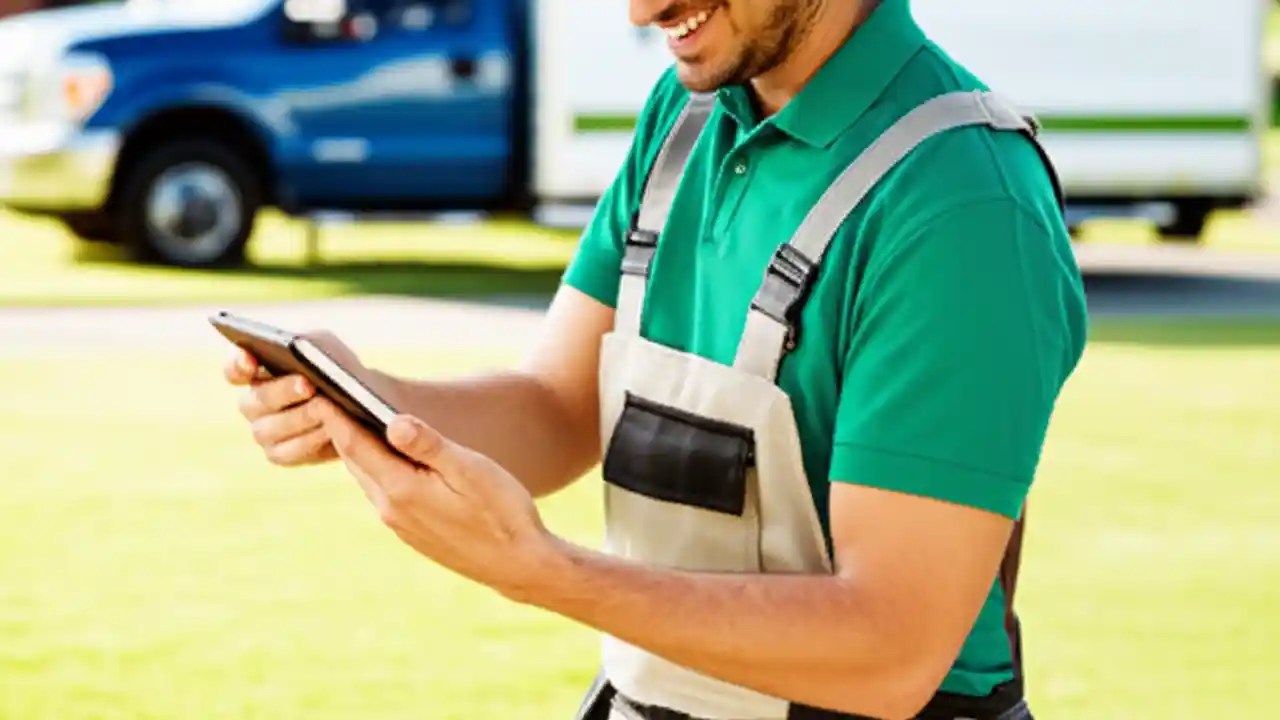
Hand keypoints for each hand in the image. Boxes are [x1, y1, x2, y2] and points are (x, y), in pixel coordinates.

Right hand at [224, 330, 361, 466]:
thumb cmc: (334, 367)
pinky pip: (285, 453)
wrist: (356, 402)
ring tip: (324, 407)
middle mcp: (252, 404)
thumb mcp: (325, 346)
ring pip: (267, 429)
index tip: (249, 358)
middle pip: (255, 401)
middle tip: (308, 384)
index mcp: (254, 372)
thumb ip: (307, 341)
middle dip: (282, 392)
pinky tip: (329, 430)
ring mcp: (262, 431)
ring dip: (299, 418)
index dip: (237, 364)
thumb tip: (299, 346)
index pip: (234, 369)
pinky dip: (308, 441)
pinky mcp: (279, 454)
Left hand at [312, 401, 558, 599]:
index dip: (335, 417)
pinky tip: (390, 460)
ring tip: (353, 423)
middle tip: (327, 399)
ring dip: (360, 452)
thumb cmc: (502, 512)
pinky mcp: (413, 534)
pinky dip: (378, 471)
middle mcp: (391, 510)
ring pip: (370, 480)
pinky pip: (384, 495)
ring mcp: (401, 525)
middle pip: (356, 461)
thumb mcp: (471, 470)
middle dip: (341, 431)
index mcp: (402, 489)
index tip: (317, 392)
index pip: (356, 445)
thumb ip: (429, 446)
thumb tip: (392, 422)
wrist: (519, 565)